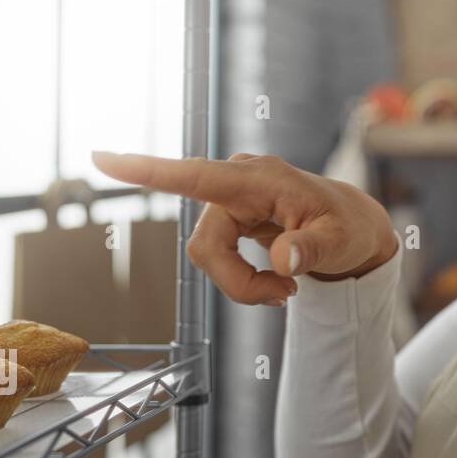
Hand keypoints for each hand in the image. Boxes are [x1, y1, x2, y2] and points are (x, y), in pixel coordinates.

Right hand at [91, 151, 396, 305]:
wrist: (353, 229)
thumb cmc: (349, 228)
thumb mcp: (342, 242)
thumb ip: (314, 250)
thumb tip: (285, 260)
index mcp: (261, 178)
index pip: (198, 176)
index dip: (150, 172)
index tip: (103, 159)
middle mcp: (238, 182)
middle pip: (205, 245)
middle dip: (238, 282)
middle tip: (285, 297)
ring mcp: (230, 201)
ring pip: (206, 257)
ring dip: (242, 285)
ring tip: (285, 290)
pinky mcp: (228, 218)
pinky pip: (215, 259)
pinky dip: (241, 281)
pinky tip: (275, 284)